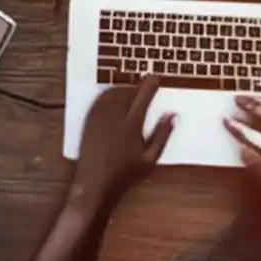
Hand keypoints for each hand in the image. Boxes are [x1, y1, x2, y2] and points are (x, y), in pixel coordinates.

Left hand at [72, 75, 174, 206]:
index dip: (151, 84)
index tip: (156, 77)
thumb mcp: (151, 158)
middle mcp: (114, 117)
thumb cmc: (125, 175)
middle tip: (145, 85)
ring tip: (130, 90)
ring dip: (123, 88)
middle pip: (127, 91)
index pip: (143, 96)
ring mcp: (99, 118)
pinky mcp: (88, 121)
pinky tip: (112, 97)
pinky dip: (107, 94)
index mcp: (132, 124)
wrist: (95, 184)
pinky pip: (98, 100)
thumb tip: (172, 114)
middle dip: (137, 86)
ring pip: (112, 93)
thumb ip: (162, 134)